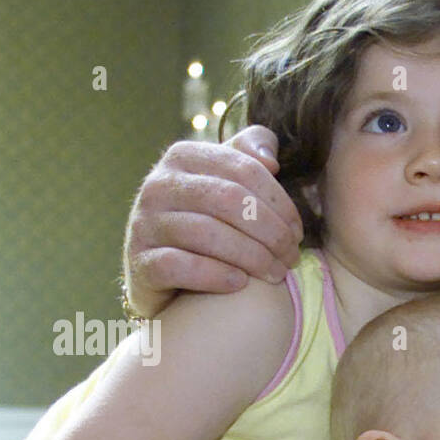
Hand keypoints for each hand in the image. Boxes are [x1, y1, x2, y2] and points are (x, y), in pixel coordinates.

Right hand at [123, 126, 303, 316]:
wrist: (163, 274)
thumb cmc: (207, 222)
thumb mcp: (226, 181)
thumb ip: (249, 156)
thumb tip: (270, 160)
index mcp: (183, 157)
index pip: (244, 170)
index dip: (280, 202)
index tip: (298, 231)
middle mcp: (158, 185)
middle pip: (229, 200)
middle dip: (271, 232)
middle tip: (292, 257)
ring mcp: (144, 223)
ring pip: (207, 233)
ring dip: (253, 257)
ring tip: (276, 274)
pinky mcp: (140, 263)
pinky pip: (180, 266)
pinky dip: (216, 275)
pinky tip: (240, 284)